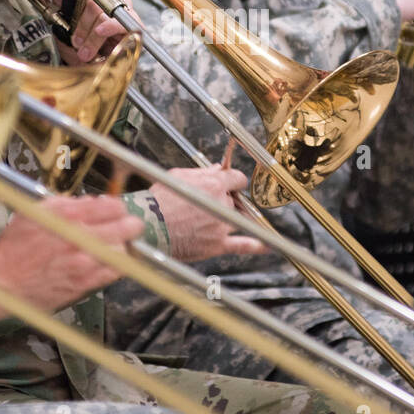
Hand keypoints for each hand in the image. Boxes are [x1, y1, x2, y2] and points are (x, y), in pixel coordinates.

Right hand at [0, 194, 141, 320]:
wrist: (2, 282)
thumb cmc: (15, 246)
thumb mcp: (35, 212)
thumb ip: (66, 204)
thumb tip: (93, 202)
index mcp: (67, 214)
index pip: (114, 206)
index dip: (117, 209)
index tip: (114, 214)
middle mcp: (79, 236)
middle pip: (126, 227)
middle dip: (129, 226)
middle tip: (126, 229)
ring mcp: (84, 261)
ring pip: (124, 250)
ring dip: (121, 248)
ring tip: (111, 249)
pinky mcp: (84, 283)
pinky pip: (114, 273)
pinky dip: (115, 267)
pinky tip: (106, 265)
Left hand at [47, 0, 131, 63]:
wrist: (90, 61)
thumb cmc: (81, 35)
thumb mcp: (65, 10)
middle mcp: (114, 0)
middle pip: (98, 0)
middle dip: (82, 20)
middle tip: (74, 38)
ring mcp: (124, 13)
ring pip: (104, 15)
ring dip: (90, 34)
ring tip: (82, 50)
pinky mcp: (132, 27)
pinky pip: (120, 24)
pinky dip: (108, 27)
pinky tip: (100, 31)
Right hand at [151, 166, 269, 262]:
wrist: (148, 227)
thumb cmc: (158, 200)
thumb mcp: (178, 176)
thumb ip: (202, 172)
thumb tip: (217, 168)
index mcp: (214, 184)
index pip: (236, 178)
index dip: (233, 180)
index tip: (231, 183)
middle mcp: (222, 203)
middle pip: (234, 200)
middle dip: (225, 200)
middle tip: (206, 204)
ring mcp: (222, 225)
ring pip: (236, 218)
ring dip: (229, 217)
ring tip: (212, 219)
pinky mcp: (218, 244)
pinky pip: (242, 245)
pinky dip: (256, 246)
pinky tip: (265, 245)